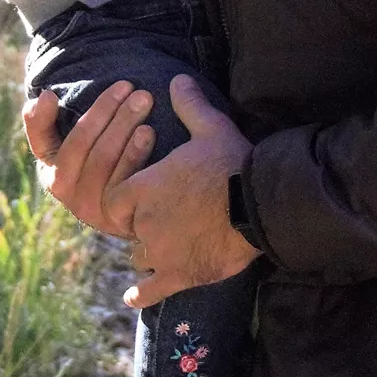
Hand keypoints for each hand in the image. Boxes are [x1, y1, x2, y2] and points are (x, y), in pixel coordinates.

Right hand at [23, 80, 161, 235]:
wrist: (134, 210)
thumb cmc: (103, 162)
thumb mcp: (80, 142)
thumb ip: (56, 120)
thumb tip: (46, 96)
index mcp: (49, 166)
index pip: (40, 138)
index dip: (42, 117)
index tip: (53, 94)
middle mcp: (63, 189)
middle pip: (80, 143)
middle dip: (104, 110)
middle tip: (129, 86)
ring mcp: (87, 206)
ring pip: (101, 159)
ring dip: (122, 125)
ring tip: (143, 101)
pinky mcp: (113, 216)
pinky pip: (122, 181)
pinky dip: (135, 154)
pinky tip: (148, 133)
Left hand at [26, 75, 259, 306]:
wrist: (261, 206)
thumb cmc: (234, 164)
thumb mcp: (211, 129)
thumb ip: (189, 106)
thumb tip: (179, 79)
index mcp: (143, 188)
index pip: (114, 200)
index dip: (125, 201)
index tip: (139, 201)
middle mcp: (144, 222)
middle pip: (128, 230)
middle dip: (140, 227)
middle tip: (161, 222)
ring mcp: (160, 252)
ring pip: (140, 258)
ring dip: (149, 255)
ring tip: (164, 250)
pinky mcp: (179, 274)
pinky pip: (151, 290)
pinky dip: (144, 293)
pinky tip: (136, 296)